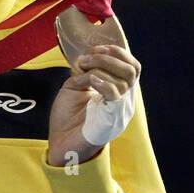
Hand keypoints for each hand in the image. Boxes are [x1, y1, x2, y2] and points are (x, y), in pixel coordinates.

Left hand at [46, 44, 140, 165]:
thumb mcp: (76, 86)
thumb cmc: (68, 118)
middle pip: (132, 69)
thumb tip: (88, 58)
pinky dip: (102, 81)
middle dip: (109, 57)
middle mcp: (124, 100)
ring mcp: (120, 110)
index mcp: (118, 92)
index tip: (96, 48)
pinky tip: (89, 79)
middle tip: (87, 58)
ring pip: (125, 79)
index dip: (118, 53)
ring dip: (101, 66)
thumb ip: (85, 71)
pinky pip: (116, 94)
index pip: (132, 67)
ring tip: (82, 68)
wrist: (61, 144)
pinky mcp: (112, 119)